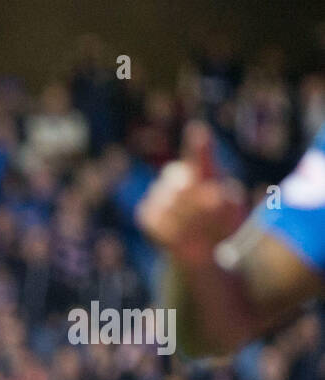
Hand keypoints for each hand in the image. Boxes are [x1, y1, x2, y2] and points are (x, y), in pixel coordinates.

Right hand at [136, 122, 244, 266]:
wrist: (202, 249)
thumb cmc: (223, 226)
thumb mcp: (234, 214)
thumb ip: (228, 203)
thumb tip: (215, 196)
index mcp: (203, 173)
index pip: (200, 157)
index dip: (199, 146)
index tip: (198, 130)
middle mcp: (178, 178)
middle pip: (183, 189)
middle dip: (198, 207)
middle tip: (210, 222)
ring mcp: (159, 194)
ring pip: (171, 207)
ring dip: (187, 223)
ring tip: (197, 231)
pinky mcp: (146, 213)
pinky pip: (158, 222)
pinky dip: (171, 233)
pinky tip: (180, 236)